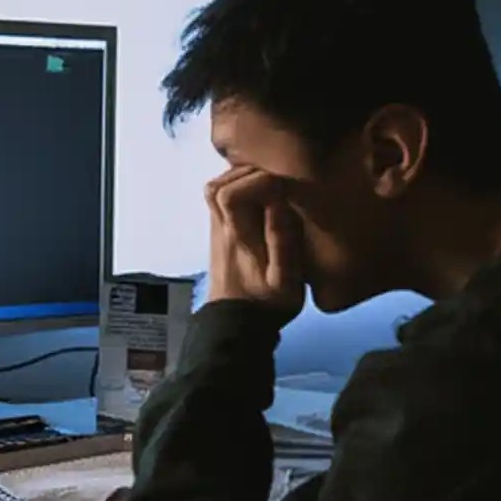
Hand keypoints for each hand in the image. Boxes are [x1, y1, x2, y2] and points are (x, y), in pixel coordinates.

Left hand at [205, 167, 304, 322]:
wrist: (237, 327)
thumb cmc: (265, 305)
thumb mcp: (285, 281)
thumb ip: (283, 243)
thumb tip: (280, 203)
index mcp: (237, 236)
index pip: (231, 193)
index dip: (258, 181)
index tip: (284, 188)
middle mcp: (221, 228)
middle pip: (218, 184)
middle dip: (249, 174)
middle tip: (279, 180)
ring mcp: (216, 230)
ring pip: (215, 189)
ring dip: (241, 180)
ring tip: (271, 185)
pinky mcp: (219, 234)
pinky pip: (220, 199)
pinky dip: (238, 189)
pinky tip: (261, 198)